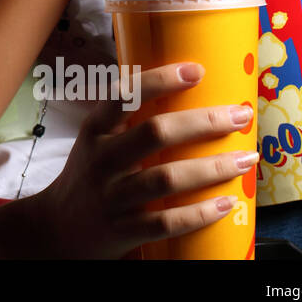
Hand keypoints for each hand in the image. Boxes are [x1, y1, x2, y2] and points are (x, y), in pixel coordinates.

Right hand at [35, 62, 253, 258]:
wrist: (56, 229)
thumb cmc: (88, 176)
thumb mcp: (96, 142)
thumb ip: (128, 121)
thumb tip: (189, 95)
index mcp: (95, 131)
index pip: (122, 96)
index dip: (159, 80)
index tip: (197, 70)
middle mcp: (101, 159)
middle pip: (154, 133)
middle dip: (202, 121)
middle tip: (240, 114)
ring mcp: (111, 196)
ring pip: (165, 178)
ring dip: (211, 167)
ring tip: (245, 158)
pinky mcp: (122, 230)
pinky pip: (165, 222)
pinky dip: (199, 213)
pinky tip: (226, 204)